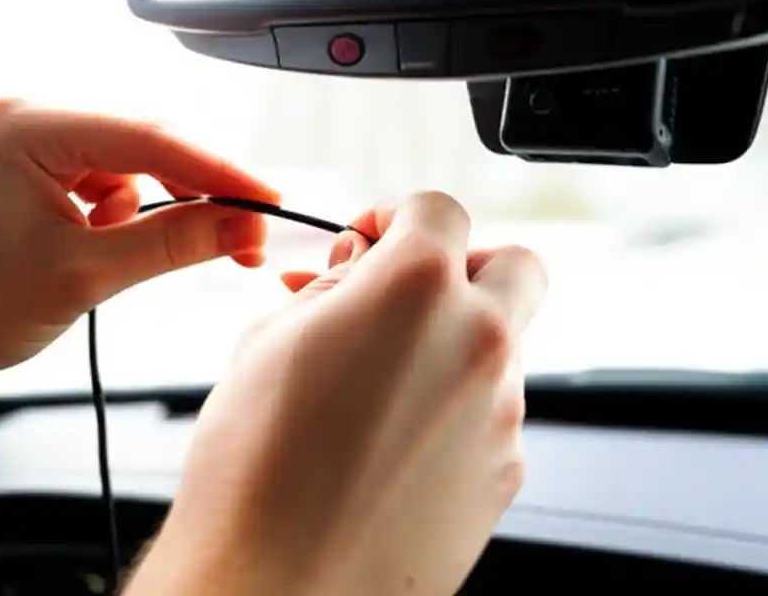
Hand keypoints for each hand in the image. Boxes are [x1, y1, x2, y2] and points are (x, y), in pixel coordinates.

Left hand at [0, 98, 277, 386]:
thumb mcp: (83, 275)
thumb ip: (172, 242)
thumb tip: (241, 226)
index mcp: (29, 124)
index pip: (152, 137)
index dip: (220, 173)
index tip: (269, 202)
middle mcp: (22, 114)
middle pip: (143, 139)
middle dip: (190, 191)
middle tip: (237, 242)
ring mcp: (19, 137)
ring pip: (124, 160)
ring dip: (147, 206)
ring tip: (121, 261)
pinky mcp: (20, 164)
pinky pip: (95, 176)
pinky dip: (115, 212)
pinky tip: (95, 248)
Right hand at [131, 192, 546, 594]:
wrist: (274, 591)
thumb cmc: (254, 472)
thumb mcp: (269, 340)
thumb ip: (331, 284)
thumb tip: (357, 263)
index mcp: (416, 290)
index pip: (438, 209)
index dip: (395, 214)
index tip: (370, 237)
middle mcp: (478, 344)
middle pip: (514, 265)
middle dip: (462, 266)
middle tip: (403, 294)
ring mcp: (502, 414)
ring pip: (500, 346)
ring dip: (450, 345)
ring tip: (371, 388)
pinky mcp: (506, 474)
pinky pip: (491, 415)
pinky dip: (453, 410)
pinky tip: (388, 442)